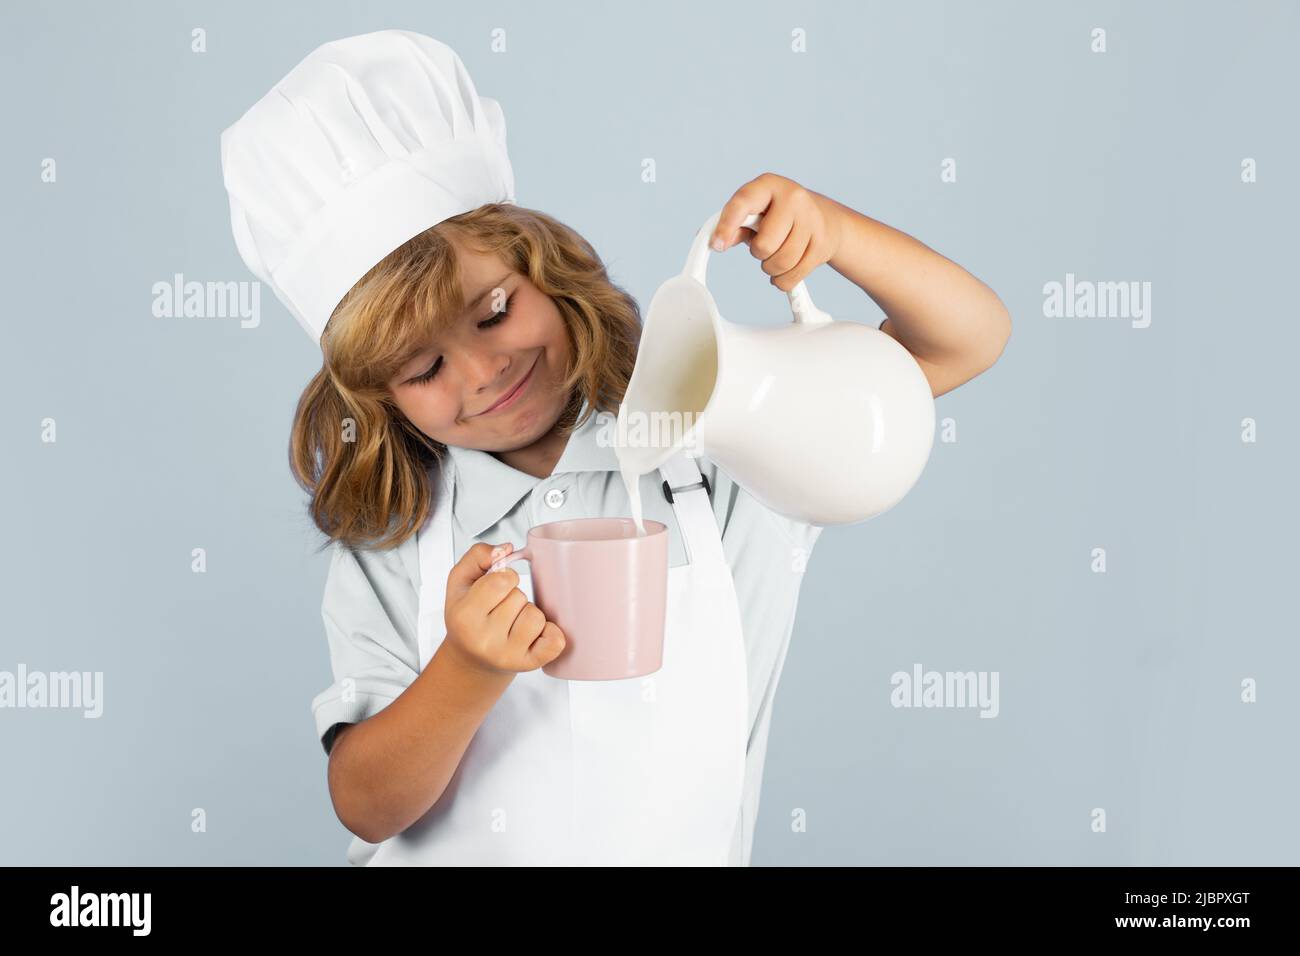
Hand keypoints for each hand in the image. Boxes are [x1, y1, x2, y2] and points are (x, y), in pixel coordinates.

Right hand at [443, 542, 566, 674]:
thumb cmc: (467, 616)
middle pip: (520, 597)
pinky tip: (535, 635)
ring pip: (536, 617)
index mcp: (464, 616)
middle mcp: (484, 640)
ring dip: (529, 614)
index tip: (496, 588)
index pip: (502, 580)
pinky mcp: (528, 665)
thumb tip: (506, 549)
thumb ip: (478, 555)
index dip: (504, 578)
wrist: (470, 659)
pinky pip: (555, 641)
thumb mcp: (460, 581)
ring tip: (512, 623)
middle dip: (514, 597)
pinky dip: (551, 634)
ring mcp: (507, 656)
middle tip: (499, 609)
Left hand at [710, 172, 842, 291]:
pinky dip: (783, 280)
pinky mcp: (822, 243)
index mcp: (768, 185)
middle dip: (758, 252)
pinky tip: (787, 267)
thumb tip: (717, 242)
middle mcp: (793, 197)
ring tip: (775, 256)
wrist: (825, 219)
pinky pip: (793, 276)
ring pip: (780, 263)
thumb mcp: (756, 212)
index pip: (743, 203)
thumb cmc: (779, 216)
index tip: (717, 246)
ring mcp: (811, 219)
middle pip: (764, 245)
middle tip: (763, 246)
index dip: (727, 226)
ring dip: (771, 268)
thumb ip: (735, 225)